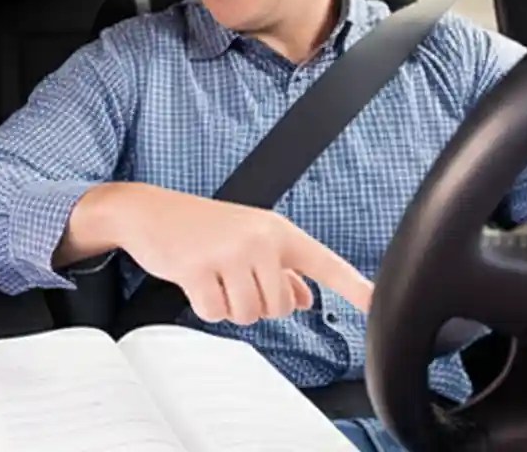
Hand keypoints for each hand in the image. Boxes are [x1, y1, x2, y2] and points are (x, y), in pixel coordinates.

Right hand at [82, 183, 372, 324]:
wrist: (148, 211)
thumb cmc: (200, 225)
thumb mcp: (248, 239)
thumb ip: (281, 269)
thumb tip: (305, 298)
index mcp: (277, 230)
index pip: (324, 262)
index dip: (355, 287)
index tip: (378, 303)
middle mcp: (258, 239)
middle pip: (279, 307)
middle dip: (256, 303)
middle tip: (232, 277)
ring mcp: (228, 252)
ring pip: (249, 314)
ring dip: (230, 306)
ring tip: (214, 277)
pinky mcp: (198, 267)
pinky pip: (216, 313)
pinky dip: (205, 306)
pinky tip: (195, 281)